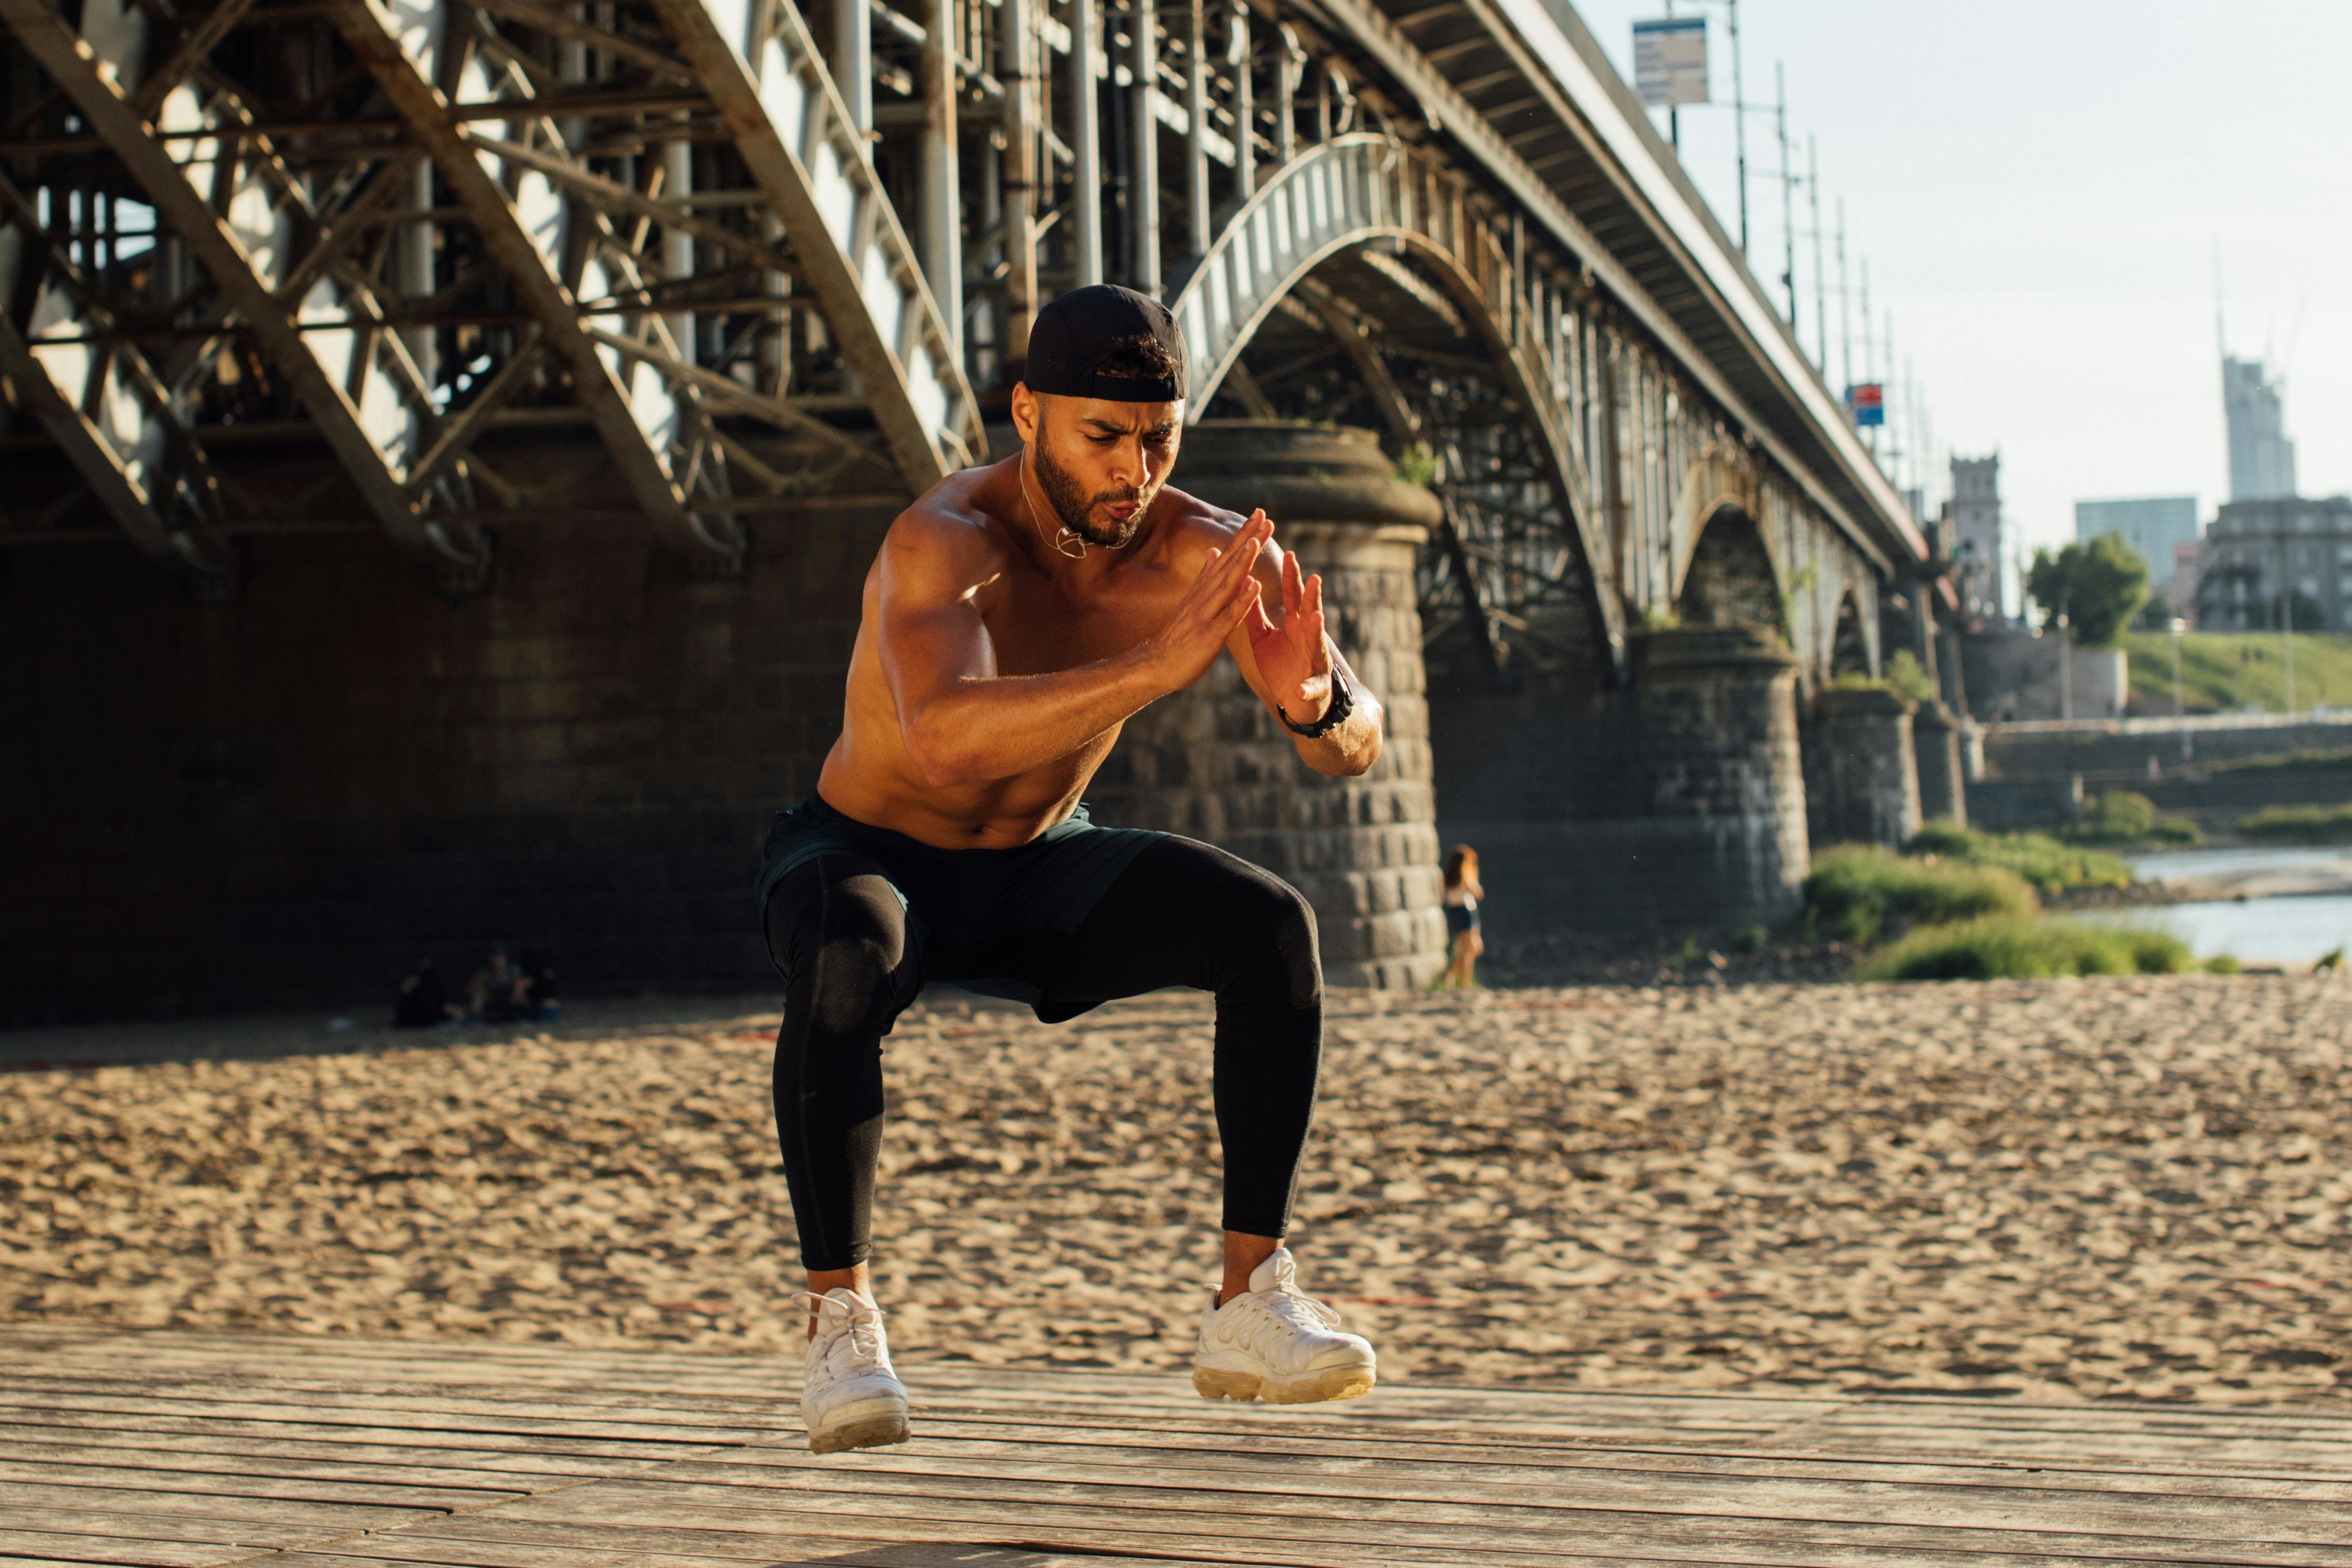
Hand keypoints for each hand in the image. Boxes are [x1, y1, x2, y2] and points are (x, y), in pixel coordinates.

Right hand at [1148, 511, 1270, 690]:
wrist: (1157, 664)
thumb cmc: (1179, 636)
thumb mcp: (1193, 601)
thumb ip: (1206, 577)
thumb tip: (1214, 551)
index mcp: (1205, 588)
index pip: (1227, 556)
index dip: (1244, 535)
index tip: (1259, 514)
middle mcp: (1205, 595)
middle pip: (1229, 563)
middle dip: (1248, 539)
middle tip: (1264, 515)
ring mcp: (1206, 613)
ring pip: (1228, 583)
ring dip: (1243, 562)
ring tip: (1257, 541)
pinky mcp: (1210, 634)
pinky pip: (1229, 615)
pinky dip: (1242, 600)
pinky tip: (1255, 586)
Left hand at [1242, 529, 1332, 725]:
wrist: (1298, 701)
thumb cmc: (1282, 666)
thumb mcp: (1264, 639)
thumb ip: (1256, 616)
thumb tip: (1246, 587)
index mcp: (1295, 625)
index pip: (1294, 596)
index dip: (1292, 577)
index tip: (1289, 554)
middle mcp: (1308, 638)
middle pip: (1310, 613)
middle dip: (1311, 596)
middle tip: (1312, 577)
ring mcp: (1314, 661)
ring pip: (1317, 643)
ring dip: (1317, 631)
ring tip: (1316, 618)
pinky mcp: (1313, 688)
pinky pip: (1308, 689)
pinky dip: (1306, 689)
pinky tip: (1302, 689)